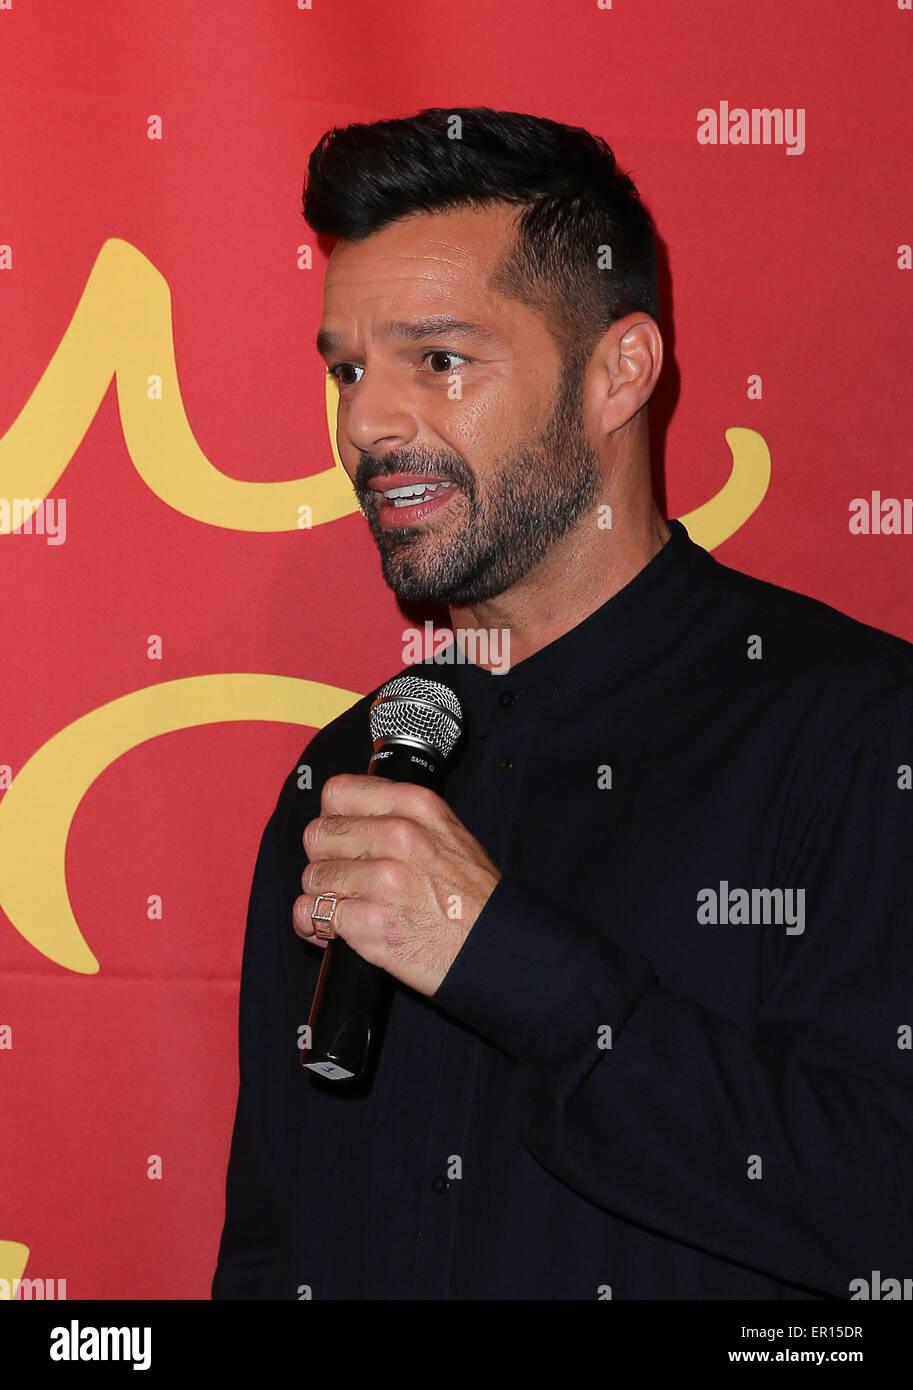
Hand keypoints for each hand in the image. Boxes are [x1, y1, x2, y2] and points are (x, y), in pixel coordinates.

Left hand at [292, 774, 500, 995]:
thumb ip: (400, 817)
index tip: (339, 837)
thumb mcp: (448, 833)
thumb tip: (346, 818)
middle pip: (318, 835)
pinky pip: (313, 915)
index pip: (338, 792)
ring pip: (313, 877)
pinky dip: (314, 927)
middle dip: (322, 860)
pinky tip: (330, 931)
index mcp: (416, 808)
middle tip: (339, 878)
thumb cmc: (473, 897)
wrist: (495, 949)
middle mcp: (400, 837)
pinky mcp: (373, 923)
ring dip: (319, 896)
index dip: (331, 817)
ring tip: (340, 907)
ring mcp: (385, 881)